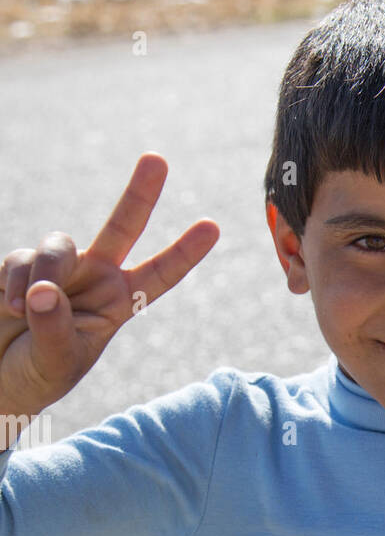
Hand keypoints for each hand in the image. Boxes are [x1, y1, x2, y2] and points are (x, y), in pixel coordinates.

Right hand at [0, 153, 218, 420]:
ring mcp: (58, 267)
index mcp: (118, 303)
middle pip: (122, 227)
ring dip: (44, 273)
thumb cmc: (35, 376)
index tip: (212, 227)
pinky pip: (20, 259)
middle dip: (139, 193)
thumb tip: (44, 290)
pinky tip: (8, 307)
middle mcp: (94, 277)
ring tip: (22, 310)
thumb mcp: (54, 362)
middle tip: (158, 160)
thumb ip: (54, 329)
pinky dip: (13, 282)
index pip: (158, 276)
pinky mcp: (20, 264)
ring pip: (58, 246)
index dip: (183, 253)